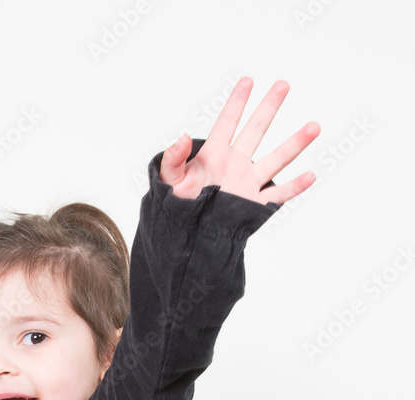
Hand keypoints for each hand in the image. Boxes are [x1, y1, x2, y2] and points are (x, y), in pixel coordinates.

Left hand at [159, 77, 319, 204]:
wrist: (186, 234)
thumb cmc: (176, 206)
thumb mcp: (169, 180)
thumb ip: (173, 158)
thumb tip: (182, 137)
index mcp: (213, 155)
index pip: (227, 122)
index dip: (237, 102)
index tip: (247, 81)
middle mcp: (235, 164)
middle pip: (256, 130)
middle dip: (269, 107)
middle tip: (283, 85)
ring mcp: (246, 183)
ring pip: (276, 159)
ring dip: (295, 143)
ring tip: (314, 126)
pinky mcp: (253, 204)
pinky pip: (278, 194)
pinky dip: (295, 187)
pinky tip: (311, 176)